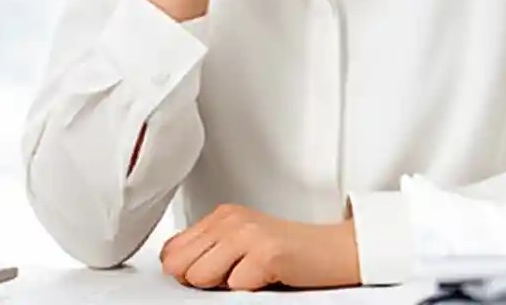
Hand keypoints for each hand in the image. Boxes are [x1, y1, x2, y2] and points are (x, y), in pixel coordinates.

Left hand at [159, 204, 360, 291]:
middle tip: (233, 275)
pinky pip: (234, 288)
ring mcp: (247, 234)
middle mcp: (230, 220)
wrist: (334, 250)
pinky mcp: (266, 253)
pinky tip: (267, 277)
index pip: (171, 250)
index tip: (211, 273)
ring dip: (224, 286)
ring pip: (200, 277)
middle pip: (179, 266)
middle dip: (200, 280)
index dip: (185, 272)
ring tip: (250, 274)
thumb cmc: (289, 253)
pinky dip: (250, 290)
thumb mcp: (240, 244)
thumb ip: (207, 251)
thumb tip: (173, 269)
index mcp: (221, 216)